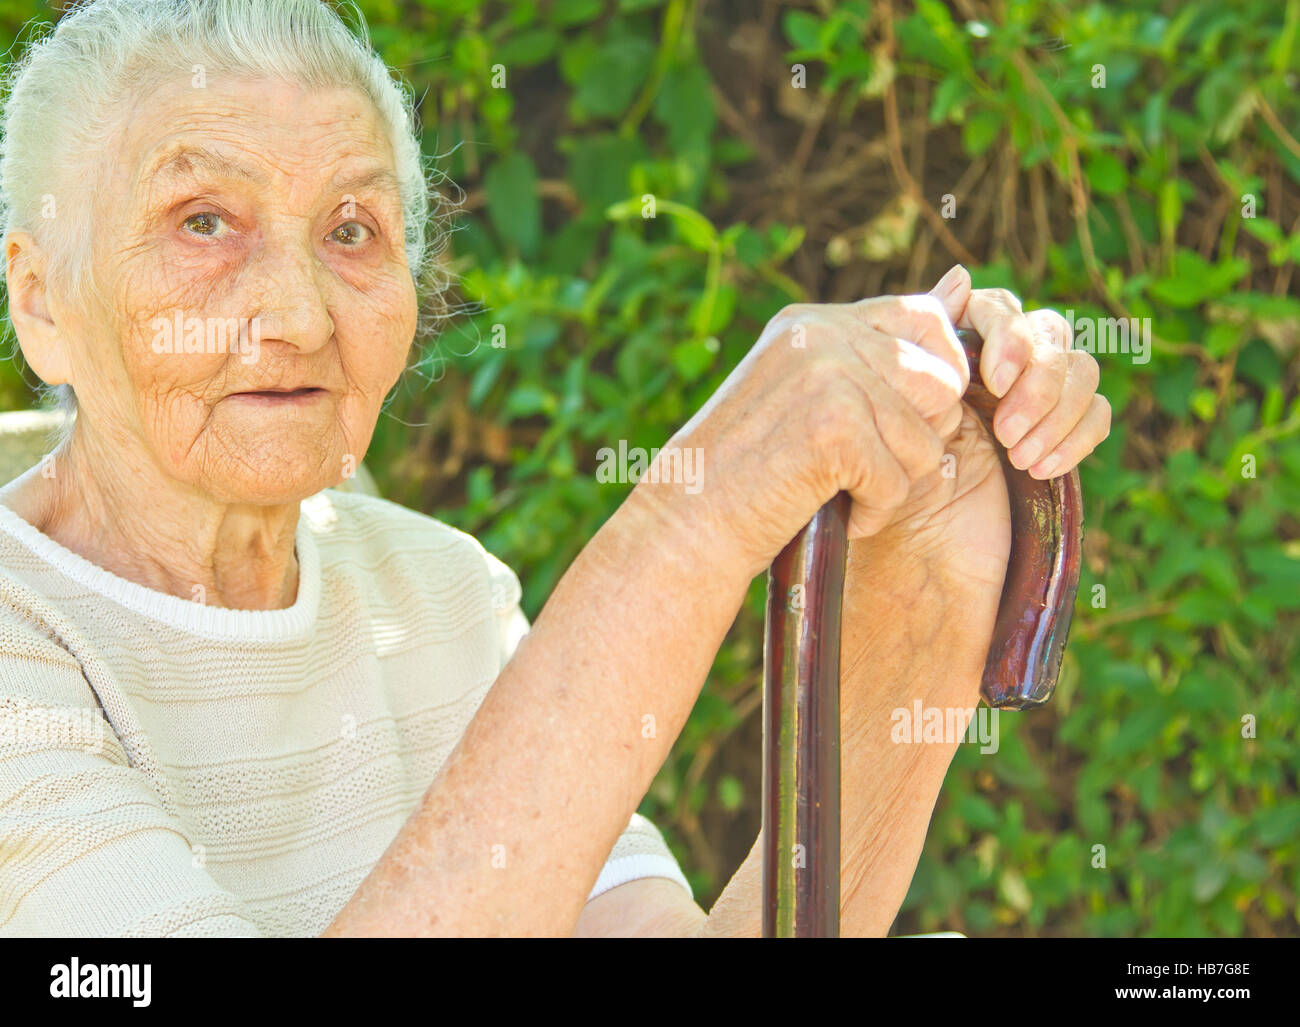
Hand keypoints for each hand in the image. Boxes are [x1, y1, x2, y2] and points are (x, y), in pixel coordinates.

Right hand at [660, 291, 972, 579]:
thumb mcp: (806, 392)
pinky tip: (828, 511)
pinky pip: (900, 481)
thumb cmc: (748, 469)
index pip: (926, 318)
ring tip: (838, 491)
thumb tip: (965, 282)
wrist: (688, 522)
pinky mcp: (834, 428)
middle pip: (941, 381)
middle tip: (863, 467)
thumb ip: (875, 349)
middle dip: (918, 437)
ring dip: (893, 483)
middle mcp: (824, 335)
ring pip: (928, 439)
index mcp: (815, 322)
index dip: (936, 376)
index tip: (900, 422)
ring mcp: (828, 377)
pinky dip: (872, 513)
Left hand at [847, 265, 1111, 608]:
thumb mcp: (892, 422)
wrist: (917, 571)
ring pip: (1081, 367)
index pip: (998, 307)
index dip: (1005, 332)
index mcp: (951, 360)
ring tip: (1019, 457)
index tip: (990, 381)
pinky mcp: (1061, 443)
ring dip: (1056, 408)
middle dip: (1038, 375)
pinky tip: (1039, 469)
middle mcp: (994, 377)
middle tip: (1007, 430)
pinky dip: (1076, 435)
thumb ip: (922, 352)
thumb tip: (958, 276)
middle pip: (1049, 329)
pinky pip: (1097, 412)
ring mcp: (1032, 409)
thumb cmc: (888, 496)